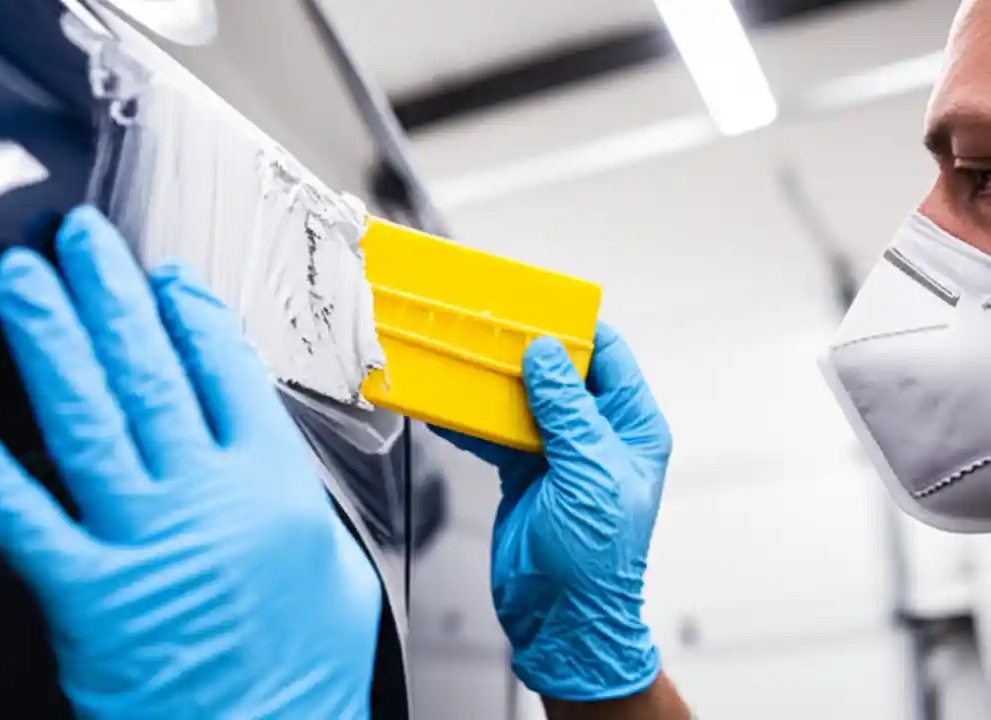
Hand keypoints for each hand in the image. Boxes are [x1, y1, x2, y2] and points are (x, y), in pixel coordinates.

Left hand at [0, 207, 380, 718]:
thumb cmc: (304, 673)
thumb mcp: (337, 567)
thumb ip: (294, 494)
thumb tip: (258, 441)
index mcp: (273, 486)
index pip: (225, 371)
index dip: (188, 313)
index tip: (163, 278)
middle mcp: (208, 498)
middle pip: (149, 372)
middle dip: (109, 294)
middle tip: (77, 238)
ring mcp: (145, 541)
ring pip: (87, 418)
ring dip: (48, 338)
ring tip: (20, 278)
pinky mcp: (87, 594)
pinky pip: (17, 516)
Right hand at [435, 324, 671, 701]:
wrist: (562, 619)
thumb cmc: (597, 558)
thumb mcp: (590, 472)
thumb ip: (567, 410)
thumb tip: (547, 354)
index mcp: (631, 428)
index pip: (608, 358)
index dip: (575, 330)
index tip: (539, 306)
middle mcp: (596, 435)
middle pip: (559, 374)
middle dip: (523, 352)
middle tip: (488, 328)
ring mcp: (558, 454)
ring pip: (523, 401)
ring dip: (492, 384)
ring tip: (461, 360)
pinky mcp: (524, 474)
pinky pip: (496, 435)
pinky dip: (472, 422)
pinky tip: (449, 408)